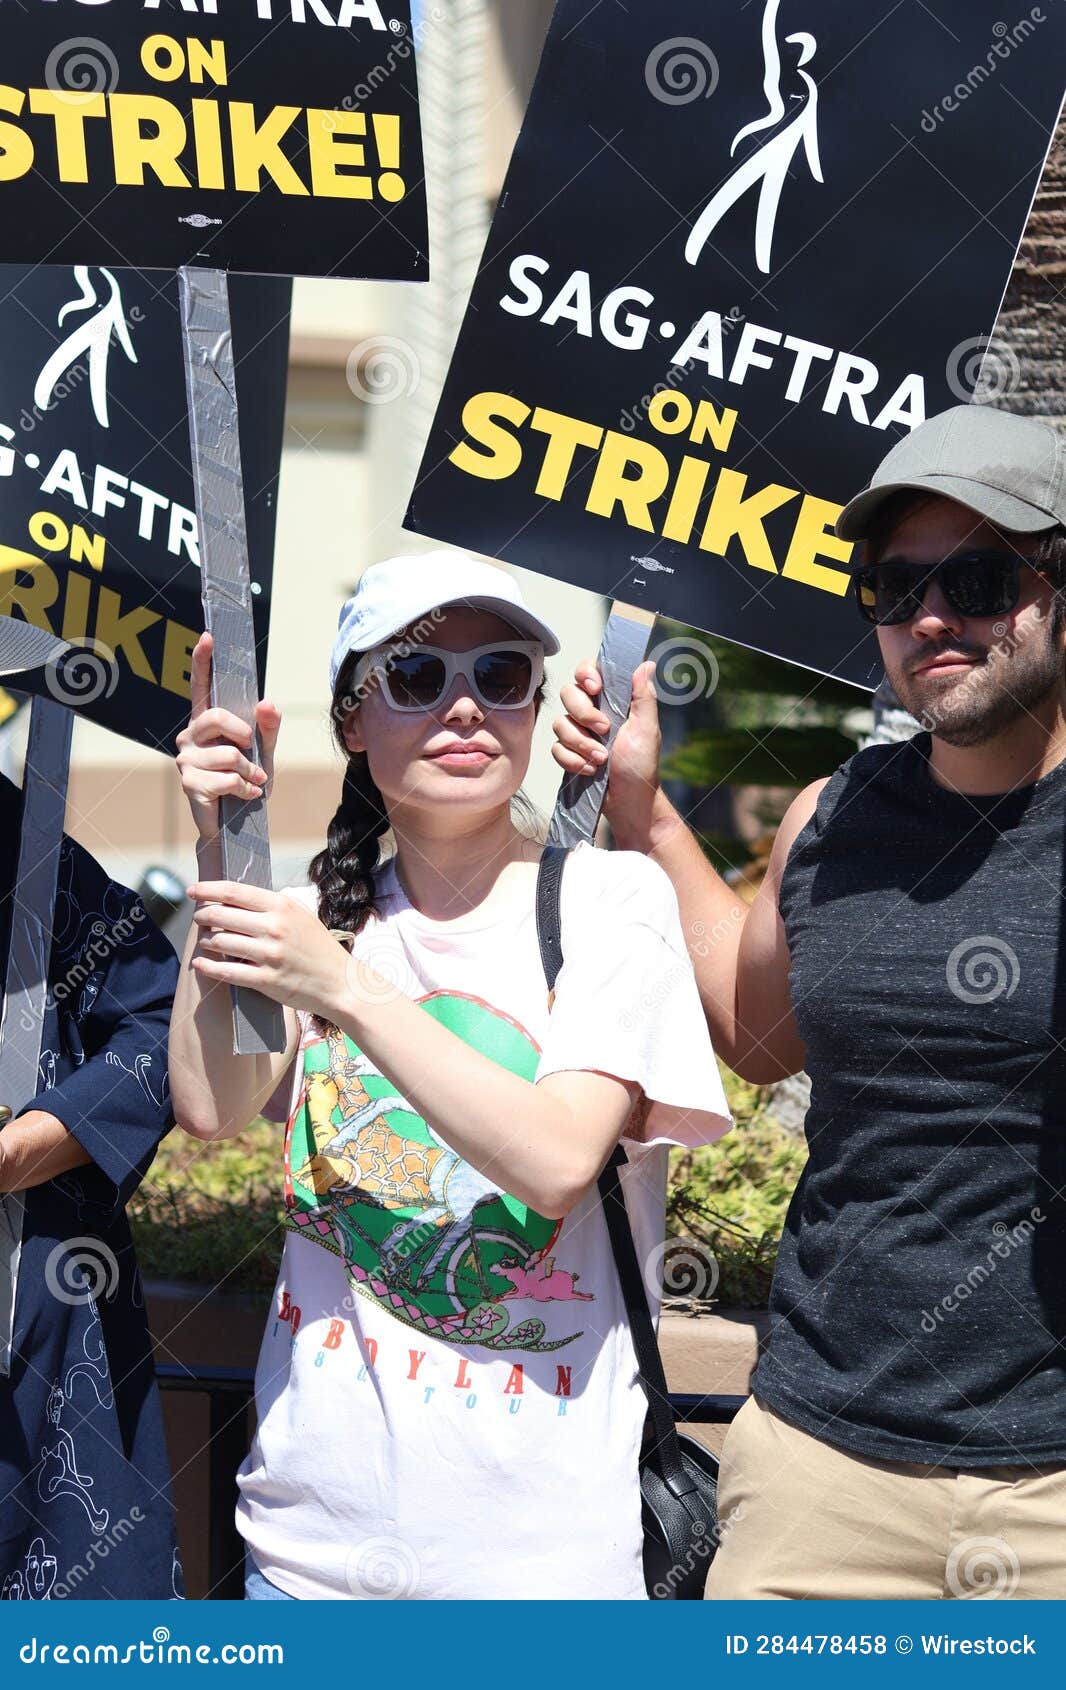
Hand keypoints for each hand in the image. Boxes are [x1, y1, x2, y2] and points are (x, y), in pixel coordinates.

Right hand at [175, 633, 280, 841]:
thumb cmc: (246, 784)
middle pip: (217, 717)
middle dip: (244, 736)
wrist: (237, 827)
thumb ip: (268, 728)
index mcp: (207, 724)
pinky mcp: (190, 784)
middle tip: (252, 754)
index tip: (208, 636)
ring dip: (249, 772)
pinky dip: (245, 789)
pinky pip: (227, 779)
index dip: (202, 661)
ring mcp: (187, 760)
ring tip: (251, 783)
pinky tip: (245, 796)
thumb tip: (267, 702)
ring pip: (228, 754)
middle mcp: (191, 737)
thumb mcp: (264, 754)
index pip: (201, 687)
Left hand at [188, 882, 357, 1017]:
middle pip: (220, 915)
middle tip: (199, 917)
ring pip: (219, 942)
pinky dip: (208, 966)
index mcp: (281, 907)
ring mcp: (269, 955)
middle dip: (202, 915)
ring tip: (206, 940)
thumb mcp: (300, 915)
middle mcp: (274, 928)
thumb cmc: (318, 947)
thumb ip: (272, 905)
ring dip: (205, 940)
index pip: (234, 891)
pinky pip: (226, 971)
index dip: (208, 889)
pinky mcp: (265, 980)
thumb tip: (235, 897)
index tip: (192, 890)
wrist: (340, 982)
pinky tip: (200, 963)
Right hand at [551, 659, 666, 849]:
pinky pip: (556, 749)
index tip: (596, 689)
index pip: (588, 672)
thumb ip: (643, 696)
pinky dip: (572, 760)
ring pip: (560, 723)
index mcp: (611, 701)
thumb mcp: (647, 728)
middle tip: (605, 730)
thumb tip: (645, 664)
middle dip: (584, 714)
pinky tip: (590, 770)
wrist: (629, 800)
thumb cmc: (642, 764)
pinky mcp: (568, 753)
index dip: (585, 674)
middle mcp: (591, 712)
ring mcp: (577, 733)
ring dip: (581, 743)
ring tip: (601, 759)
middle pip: (568, 694)